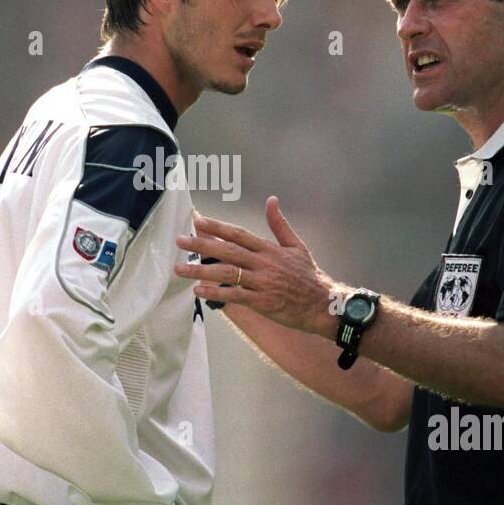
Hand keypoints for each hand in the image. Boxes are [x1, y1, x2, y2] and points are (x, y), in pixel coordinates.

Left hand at [175, 196, 339, 337]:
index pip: (238, 234)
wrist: (324, 304)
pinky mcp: (263, 302)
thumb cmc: (309, 276)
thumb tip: (272, 200)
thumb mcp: (296, 246)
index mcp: (269, 249)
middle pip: (228, 251)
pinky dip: (216, 293)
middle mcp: (264, 263)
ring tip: (179, 269)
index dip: (217, 226)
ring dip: (201, 270)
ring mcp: (262, 283)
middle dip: (201, 244)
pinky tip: (199, 291)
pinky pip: (235, 296)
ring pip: (227, 273)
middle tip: (179, 241)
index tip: (197, 220)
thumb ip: (279, 224)